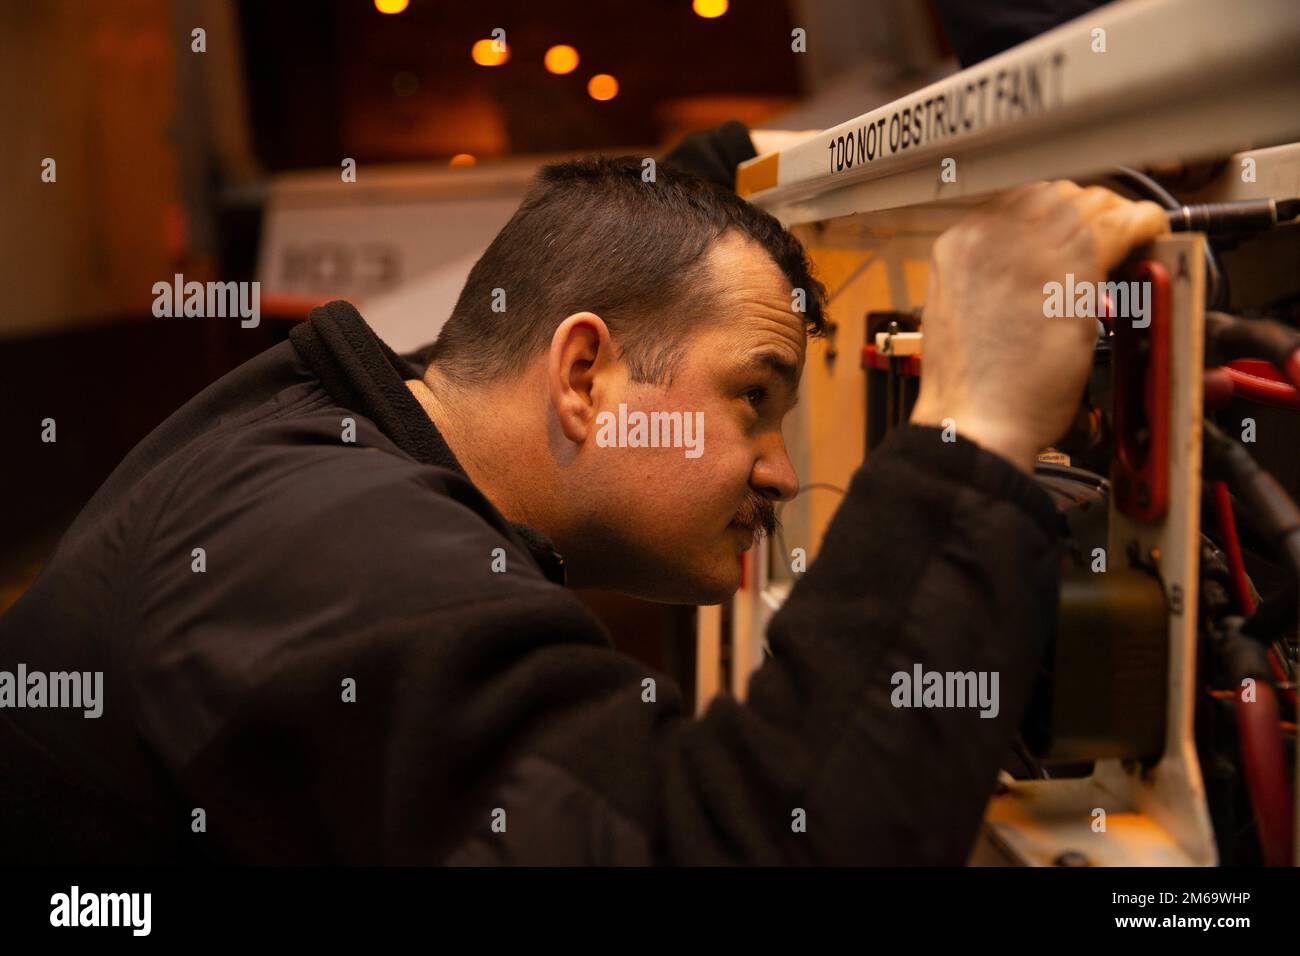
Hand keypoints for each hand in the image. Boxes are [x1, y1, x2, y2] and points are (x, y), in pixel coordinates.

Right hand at [909, 181, 1167, 471]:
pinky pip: (1116, 229)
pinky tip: (1150, 234)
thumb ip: (994, 275)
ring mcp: (1027, 251)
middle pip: (1055, 195)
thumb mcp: (965, 312)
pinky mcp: (1067, 272)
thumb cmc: (970, 387)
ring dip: (1116, 217)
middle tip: (1111, 232)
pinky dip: (1141, 226)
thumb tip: (1039, 261)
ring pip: (1088, 206)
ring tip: (1135, 235)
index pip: (1020, 200)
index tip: (1078, 224)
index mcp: (957, 245)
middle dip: (1089, 209)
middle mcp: (988, 237)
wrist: (974, 422)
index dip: (1057, 209)